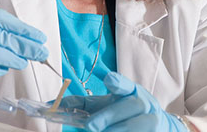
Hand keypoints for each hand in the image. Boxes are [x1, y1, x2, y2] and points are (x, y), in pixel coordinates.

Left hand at [59, 72, 186, 131]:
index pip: (125, 83)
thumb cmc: (122, 113)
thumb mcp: (105, 104)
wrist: (154, 125)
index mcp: (131, 90)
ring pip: (136, 125)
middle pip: (130, 106)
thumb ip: (83, 103)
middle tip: (90, 126)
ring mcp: (153, 119)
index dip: (118, 81)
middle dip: (109, 116)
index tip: (108, 79)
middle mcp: (144, 102)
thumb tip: (51, 104)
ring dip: (118, 130)